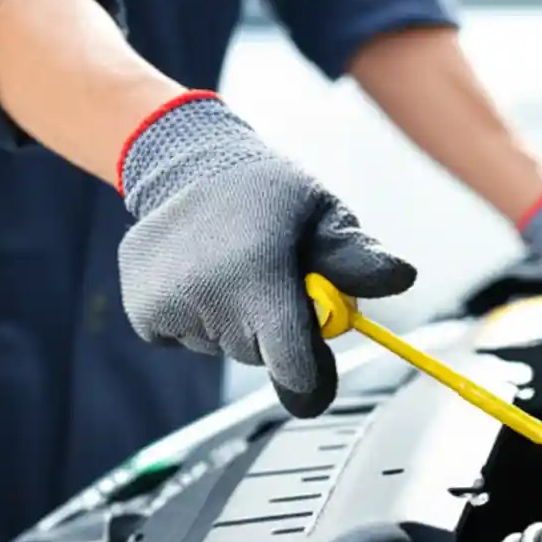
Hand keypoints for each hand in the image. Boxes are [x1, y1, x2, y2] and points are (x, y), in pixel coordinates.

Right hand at [117, 92, 415, 417]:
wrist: (184, 163)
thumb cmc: (265, 191)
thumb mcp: (322, 212)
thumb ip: (357, 257)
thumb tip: (400, 279)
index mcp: (256, 273)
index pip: (289, 362)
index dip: (309, 378)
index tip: (314, 378)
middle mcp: (204, 294)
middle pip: (258, 354)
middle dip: (274, 330)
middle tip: (273, 280)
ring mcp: (165, 305)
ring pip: (221, 347)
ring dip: (234, 321)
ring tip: (231, 267)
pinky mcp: (140, 312)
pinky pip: (185, 339)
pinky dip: (197, 319)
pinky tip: (200, 276)